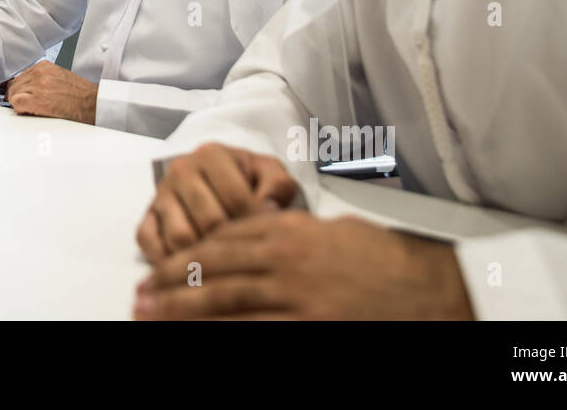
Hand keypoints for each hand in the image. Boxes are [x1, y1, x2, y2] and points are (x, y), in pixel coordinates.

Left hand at [4, 61, 97, 123]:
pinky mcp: (38, 99)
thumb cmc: (80, 95)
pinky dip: (21, 110)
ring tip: (34, 109)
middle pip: (15, 85)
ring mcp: (38, 85)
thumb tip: (27, 87)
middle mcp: (40, 73)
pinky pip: (17, 103)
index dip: (22, 89)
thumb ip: (42, 79)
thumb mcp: (59, 78)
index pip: (20, 76)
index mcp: (45, 66)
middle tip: (29, 106)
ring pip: (14, 94)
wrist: (93, 104)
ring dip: (21, 104)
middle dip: (19, 97)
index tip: (25, 96)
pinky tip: (33, 112)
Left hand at [134, 211, 475, 319]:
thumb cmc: (380, 257)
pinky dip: (222, 334)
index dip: (183, 255)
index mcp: (287, 232)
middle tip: (139, 295)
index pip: (219, 241)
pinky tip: (200, 336)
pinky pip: (254, 332)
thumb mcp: (327, 229)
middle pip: (212, 271)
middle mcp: (285, 260)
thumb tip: (250, 232)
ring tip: (152, 315)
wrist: (427, 287)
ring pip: (224, 302)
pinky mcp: (310, 326)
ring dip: (182, 310)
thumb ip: (285, 231)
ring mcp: (295, 296)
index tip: (156, 266)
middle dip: (169, 283)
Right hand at [136, 143, 296, 261]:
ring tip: (220, 257)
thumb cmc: (247, 179)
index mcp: (211, 154)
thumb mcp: (269, 173)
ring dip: (202, 254)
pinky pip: (150, 245)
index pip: (235, 198)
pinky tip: (192, 262)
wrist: (218, 179)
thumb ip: (278, 185)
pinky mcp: (146, 218)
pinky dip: (170, 260)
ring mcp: (160, 195)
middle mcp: (180, 170)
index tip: (266, 233)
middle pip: (208, 221)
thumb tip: (268, 208)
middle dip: (231, 241)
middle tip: (244, 248)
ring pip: (179, 237)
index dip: (256, 221)